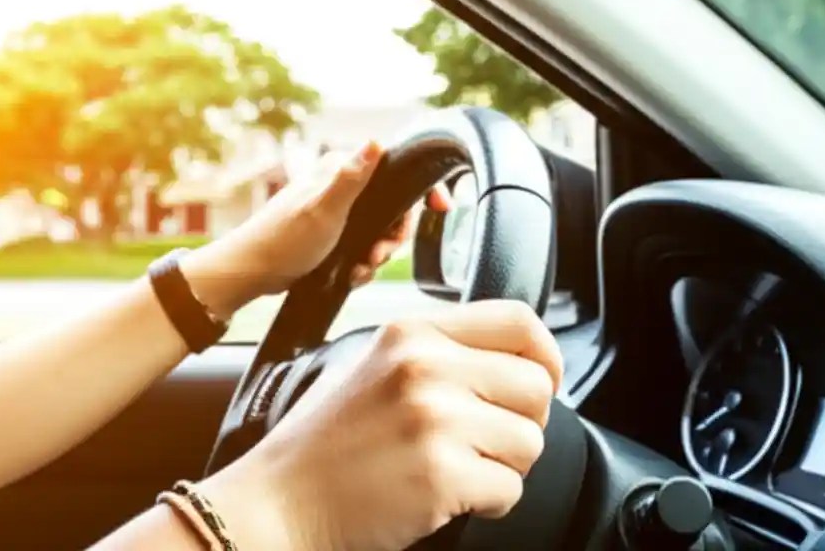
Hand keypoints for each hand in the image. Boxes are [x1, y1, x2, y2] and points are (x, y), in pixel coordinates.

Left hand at [179, 141, 429, 317]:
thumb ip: (352, 177)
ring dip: (377, 254)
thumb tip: (376, 142)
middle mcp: (341, 186)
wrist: (251, 272)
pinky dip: (362, 263)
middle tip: (378, 254)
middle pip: (394, 207)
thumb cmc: (283, 240)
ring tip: (360, 269)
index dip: (423, 190)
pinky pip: (362, 246)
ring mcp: (338, 210)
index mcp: (342, 172)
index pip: (397, 171)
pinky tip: (351, 276)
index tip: (441, 208)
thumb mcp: (324, 210)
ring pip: (380, 230)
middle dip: (393, 235)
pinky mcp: (333, 233)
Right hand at [200, 301, 562, 550]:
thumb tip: (517, 357)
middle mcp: (425, 365)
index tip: (545, 382)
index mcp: (412, 331)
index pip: (517, 320)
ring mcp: (434, 418)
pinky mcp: (440, 473)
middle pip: (535, 386)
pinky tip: (444, 498)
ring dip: (504, 467)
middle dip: (523, 423)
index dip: (546, 356)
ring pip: (531, 441)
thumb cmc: (326, 445)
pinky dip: (488, 504)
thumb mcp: (374, 366)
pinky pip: (510, 489)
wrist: (278, 503)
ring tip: (455, 471)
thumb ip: (438, 351)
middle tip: (484, 444)